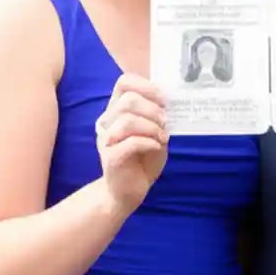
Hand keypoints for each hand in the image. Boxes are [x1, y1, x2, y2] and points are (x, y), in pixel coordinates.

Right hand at [94, 74, 169, 213]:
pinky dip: (148, 142)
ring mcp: (107, 140)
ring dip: (151, 127)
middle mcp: (107, 122)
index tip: (163, 100)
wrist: (128, 191)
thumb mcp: (154, 131)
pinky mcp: (111, 158)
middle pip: (127, 100)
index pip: (123, 83)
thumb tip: (169, 99)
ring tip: (162, 137)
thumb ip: (156, 115)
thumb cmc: (142, 159)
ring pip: (127, 120)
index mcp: (116, 110)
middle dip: (152, 109)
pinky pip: (130, 142)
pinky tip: (156, 147)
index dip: (146, 86)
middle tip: (165, 123)